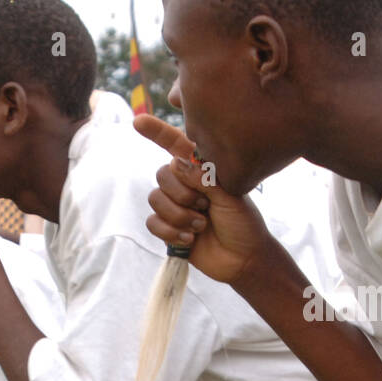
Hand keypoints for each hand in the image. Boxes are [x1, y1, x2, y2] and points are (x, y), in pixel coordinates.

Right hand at [133, 115, 274, 286]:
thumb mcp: (230, 195)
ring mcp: (176, 206)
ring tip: (201, 225)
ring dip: (179, 216)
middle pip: (162, 175)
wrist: (243, 259)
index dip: (157, 132)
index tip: (138, 121)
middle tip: (205, 207)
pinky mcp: (168, 228)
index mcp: (203, 169)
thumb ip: (203, 177)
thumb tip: (175, 163)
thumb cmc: (243, 223)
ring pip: (155, 200)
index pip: (176, 145)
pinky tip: (190, 238)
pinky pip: (152, 222)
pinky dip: (170, 231)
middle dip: (182, 194)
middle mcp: (186, 184)